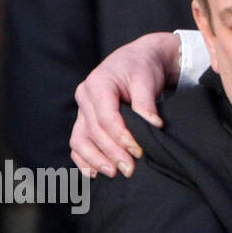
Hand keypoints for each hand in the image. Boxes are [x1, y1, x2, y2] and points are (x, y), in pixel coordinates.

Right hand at [70, 32, 182, 177]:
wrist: (138, 58)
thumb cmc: (143, 67)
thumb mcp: (147, 80)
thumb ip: (146, 104)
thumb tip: (153, 127)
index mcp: (98, 84)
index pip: (106, 117)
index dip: (121, 137)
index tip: (138, 151)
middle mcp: (85, 97)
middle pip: (94, 131)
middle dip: (111, 153)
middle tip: (129, 169)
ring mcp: (82, 109)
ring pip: (80, 139)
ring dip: (95, 159)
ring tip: (113, 173)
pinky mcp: (84, 119)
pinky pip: (78, 141)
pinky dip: (83, 158)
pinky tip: (94, 172)